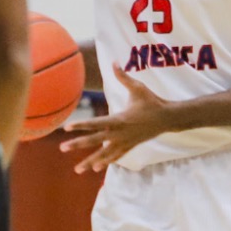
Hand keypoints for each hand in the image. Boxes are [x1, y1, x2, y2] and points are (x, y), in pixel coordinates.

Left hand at [58, 65, 174, 172]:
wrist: (168, 119)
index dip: (82, 125)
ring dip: (90, 162)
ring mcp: (124, 142)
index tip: (67, 128)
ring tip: (77, 170)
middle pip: (95, 140)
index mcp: (119, 119)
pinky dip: (105, 162)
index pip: (96, 123)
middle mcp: (120, 133)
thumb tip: (114, 61)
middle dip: (78, 144)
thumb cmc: (152, 101)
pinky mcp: (130, 146)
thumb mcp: (138, 87)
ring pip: (104, 154)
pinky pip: (115, 157)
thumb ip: (123, 77)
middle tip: (62, 148)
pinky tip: (94, 168)